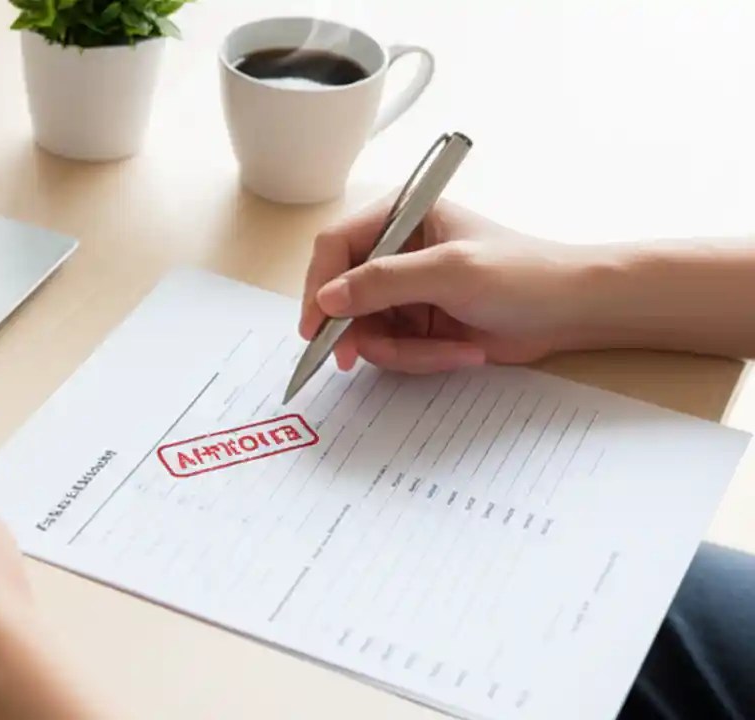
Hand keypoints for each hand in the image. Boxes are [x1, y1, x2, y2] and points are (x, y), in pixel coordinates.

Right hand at [300, 198, 591, 373]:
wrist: (574, 312)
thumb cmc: (523, 275)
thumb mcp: (450, 272)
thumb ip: (384, 282)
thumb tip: (327, 300)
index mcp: (402, 215)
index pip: (336, 245)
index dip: (320, 284)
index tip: (316, 325)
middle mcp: (396, 251)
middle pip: (343, 294)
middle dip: (357, 329)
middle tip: (354, 358)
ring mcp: (406, 291)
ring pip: (366, 329)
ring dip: (402, 351)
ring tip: (449, 351)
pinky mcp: (419, 324)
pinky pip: (394, 349)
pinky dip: (421, 358)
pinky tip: (462, 351)